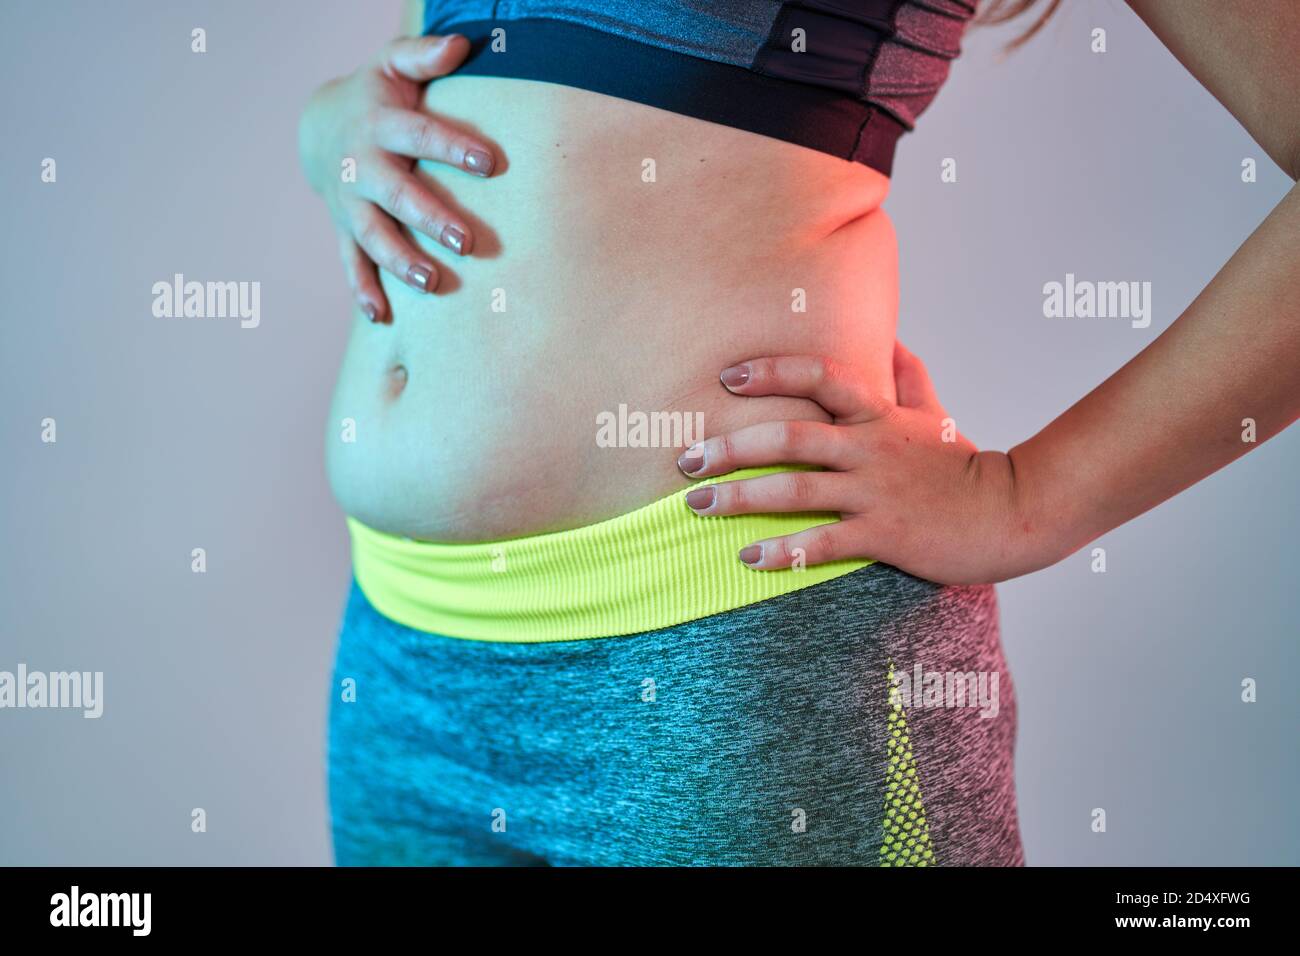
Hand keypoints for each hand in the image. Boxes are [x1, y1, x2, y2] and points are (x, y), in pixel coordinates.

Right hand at [297, 33, 495, 320]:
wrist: (319, 127)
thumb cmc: (376, 95)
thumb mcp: (392, 64)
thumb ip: (424, 55)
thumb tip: (462, 43)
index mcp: (380, 124)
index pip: (421, 135)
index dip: (454, 148)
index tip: (490, 163)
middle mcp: (363, 167)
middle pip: (397, 194)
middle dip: (430, 218)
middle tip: (466, 242)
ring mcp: (351, 203)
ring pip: (373, 235)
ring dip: (400, 260)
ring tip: (432, 281)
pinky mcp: (345, 230)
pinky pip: (351, 263)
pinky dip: (363, 290)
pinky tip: (383, 316)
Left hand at [676, 344, 1053, 584]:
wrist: (1013, 512)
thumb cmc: (964, 465)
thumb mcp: (934, 414)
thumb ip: (907, 377)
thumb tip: (892, 339)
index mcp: (878, 415)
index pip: (818, 378)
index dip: (770, 373)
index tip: (724, 378)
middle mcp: (869, 448)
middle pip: (789, 438)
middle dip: (730, 447)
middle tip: (685, 459)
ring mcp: (875, 493)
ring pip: (796, 491)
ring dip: (740, 498)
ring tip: (697, 505)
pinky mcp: (884, 537)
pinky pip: (823, 544)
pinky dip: (783, 551)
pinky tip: (747, 558)